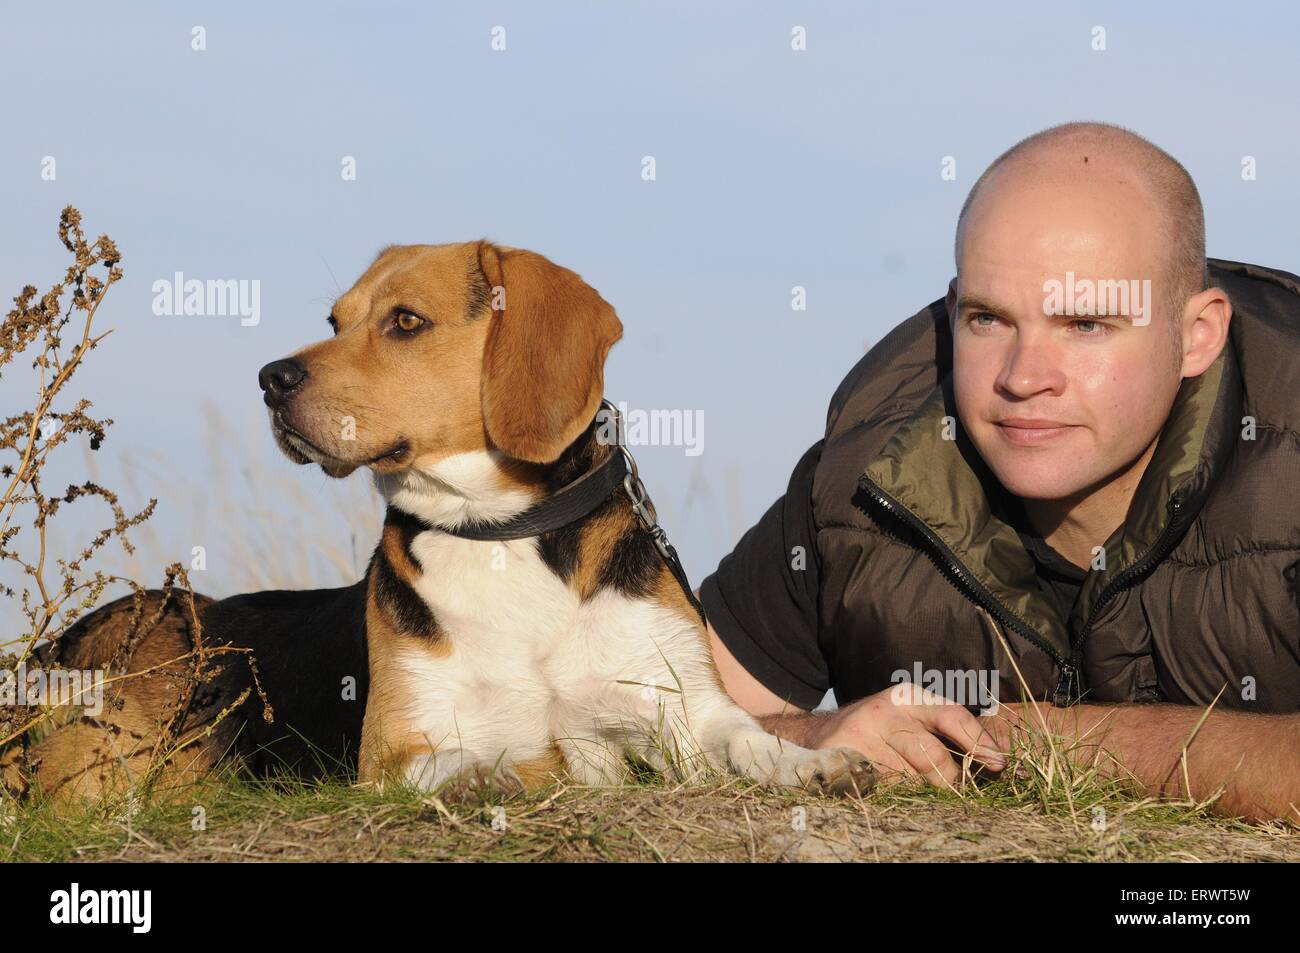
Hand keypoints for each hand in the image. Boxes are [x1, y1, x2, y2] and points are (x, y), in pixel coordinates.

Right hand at [807, 682, 1008, 787]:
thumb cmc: (879, 731)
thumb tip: (995, 760)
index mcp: (910, 697)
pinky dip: (888, 792)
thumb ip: (946, 734)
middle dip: (949, 780)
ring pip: (908, 778)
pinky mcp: (845, 756)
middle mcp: (887, 711)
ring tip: (908, 783)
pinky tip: (881, 784)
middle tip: (956, 791)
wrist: (819, 735)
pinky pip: (881, 787)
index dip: (978, 742)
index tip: (998, 764)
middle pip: (932, 755)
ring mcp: (864, 733)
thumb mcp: (911, 719)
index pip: (953, 716)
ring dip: (915, 788)